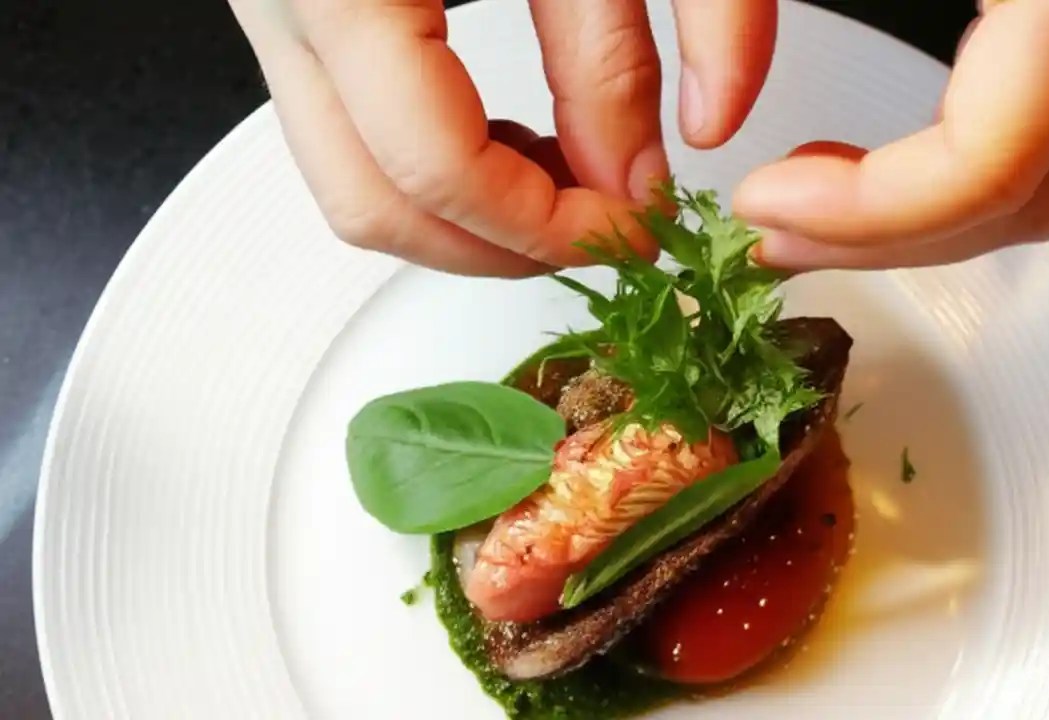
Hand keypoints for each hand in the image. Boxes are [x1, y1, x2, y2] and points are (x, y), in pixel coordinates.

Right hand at [228, 0, 775, 276]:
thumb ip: (651, 32)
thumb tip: (651, 166)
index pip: (437, 168)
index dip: (548, 229)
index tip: (635, 231)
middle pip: (373, 204)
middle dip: (500, 248)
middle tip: (603, 234)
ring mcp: (273, 0)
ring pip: (349, 178)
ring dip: (465, 213)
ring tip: (569, 185)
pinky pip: (348, 126)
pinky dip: (436, 160)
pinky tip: (515, 133)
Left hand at [733, 0, 1048, 269]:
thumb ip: (736, 0)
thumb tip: (711, 116)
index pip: (995, 157)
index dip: (866, 214)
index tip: (762, 207)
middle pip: (1035, 193)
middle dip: (884, 239)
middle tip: (773, 233)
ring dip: (924, 218)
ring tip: (807, 206)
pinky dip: (962, 170)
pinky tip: (873, 158)